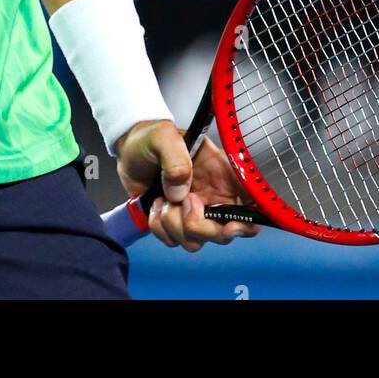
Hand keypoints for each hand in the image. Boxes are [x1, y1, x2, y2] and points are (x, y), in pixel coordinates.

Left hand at [116, 122, 260, 251]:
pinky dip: (160, 226)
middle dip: (200, 226)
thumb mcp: (163, 137)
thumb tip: (180, 194)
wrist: (128, 149)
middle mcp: (212, 197)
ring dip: (174, 224)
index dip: (247, 221)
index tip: (230, 225)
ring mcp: (194, 213)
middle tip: (185, 201)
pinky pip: (173, 240)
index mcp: (221, 174)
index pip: (250, 203)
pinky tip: (156, 204)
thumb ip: (176, 160)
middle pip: (223, 233)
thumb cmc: (151, 136)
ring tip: (163, 198)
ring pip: (195, 241)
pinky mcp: (175, 222)